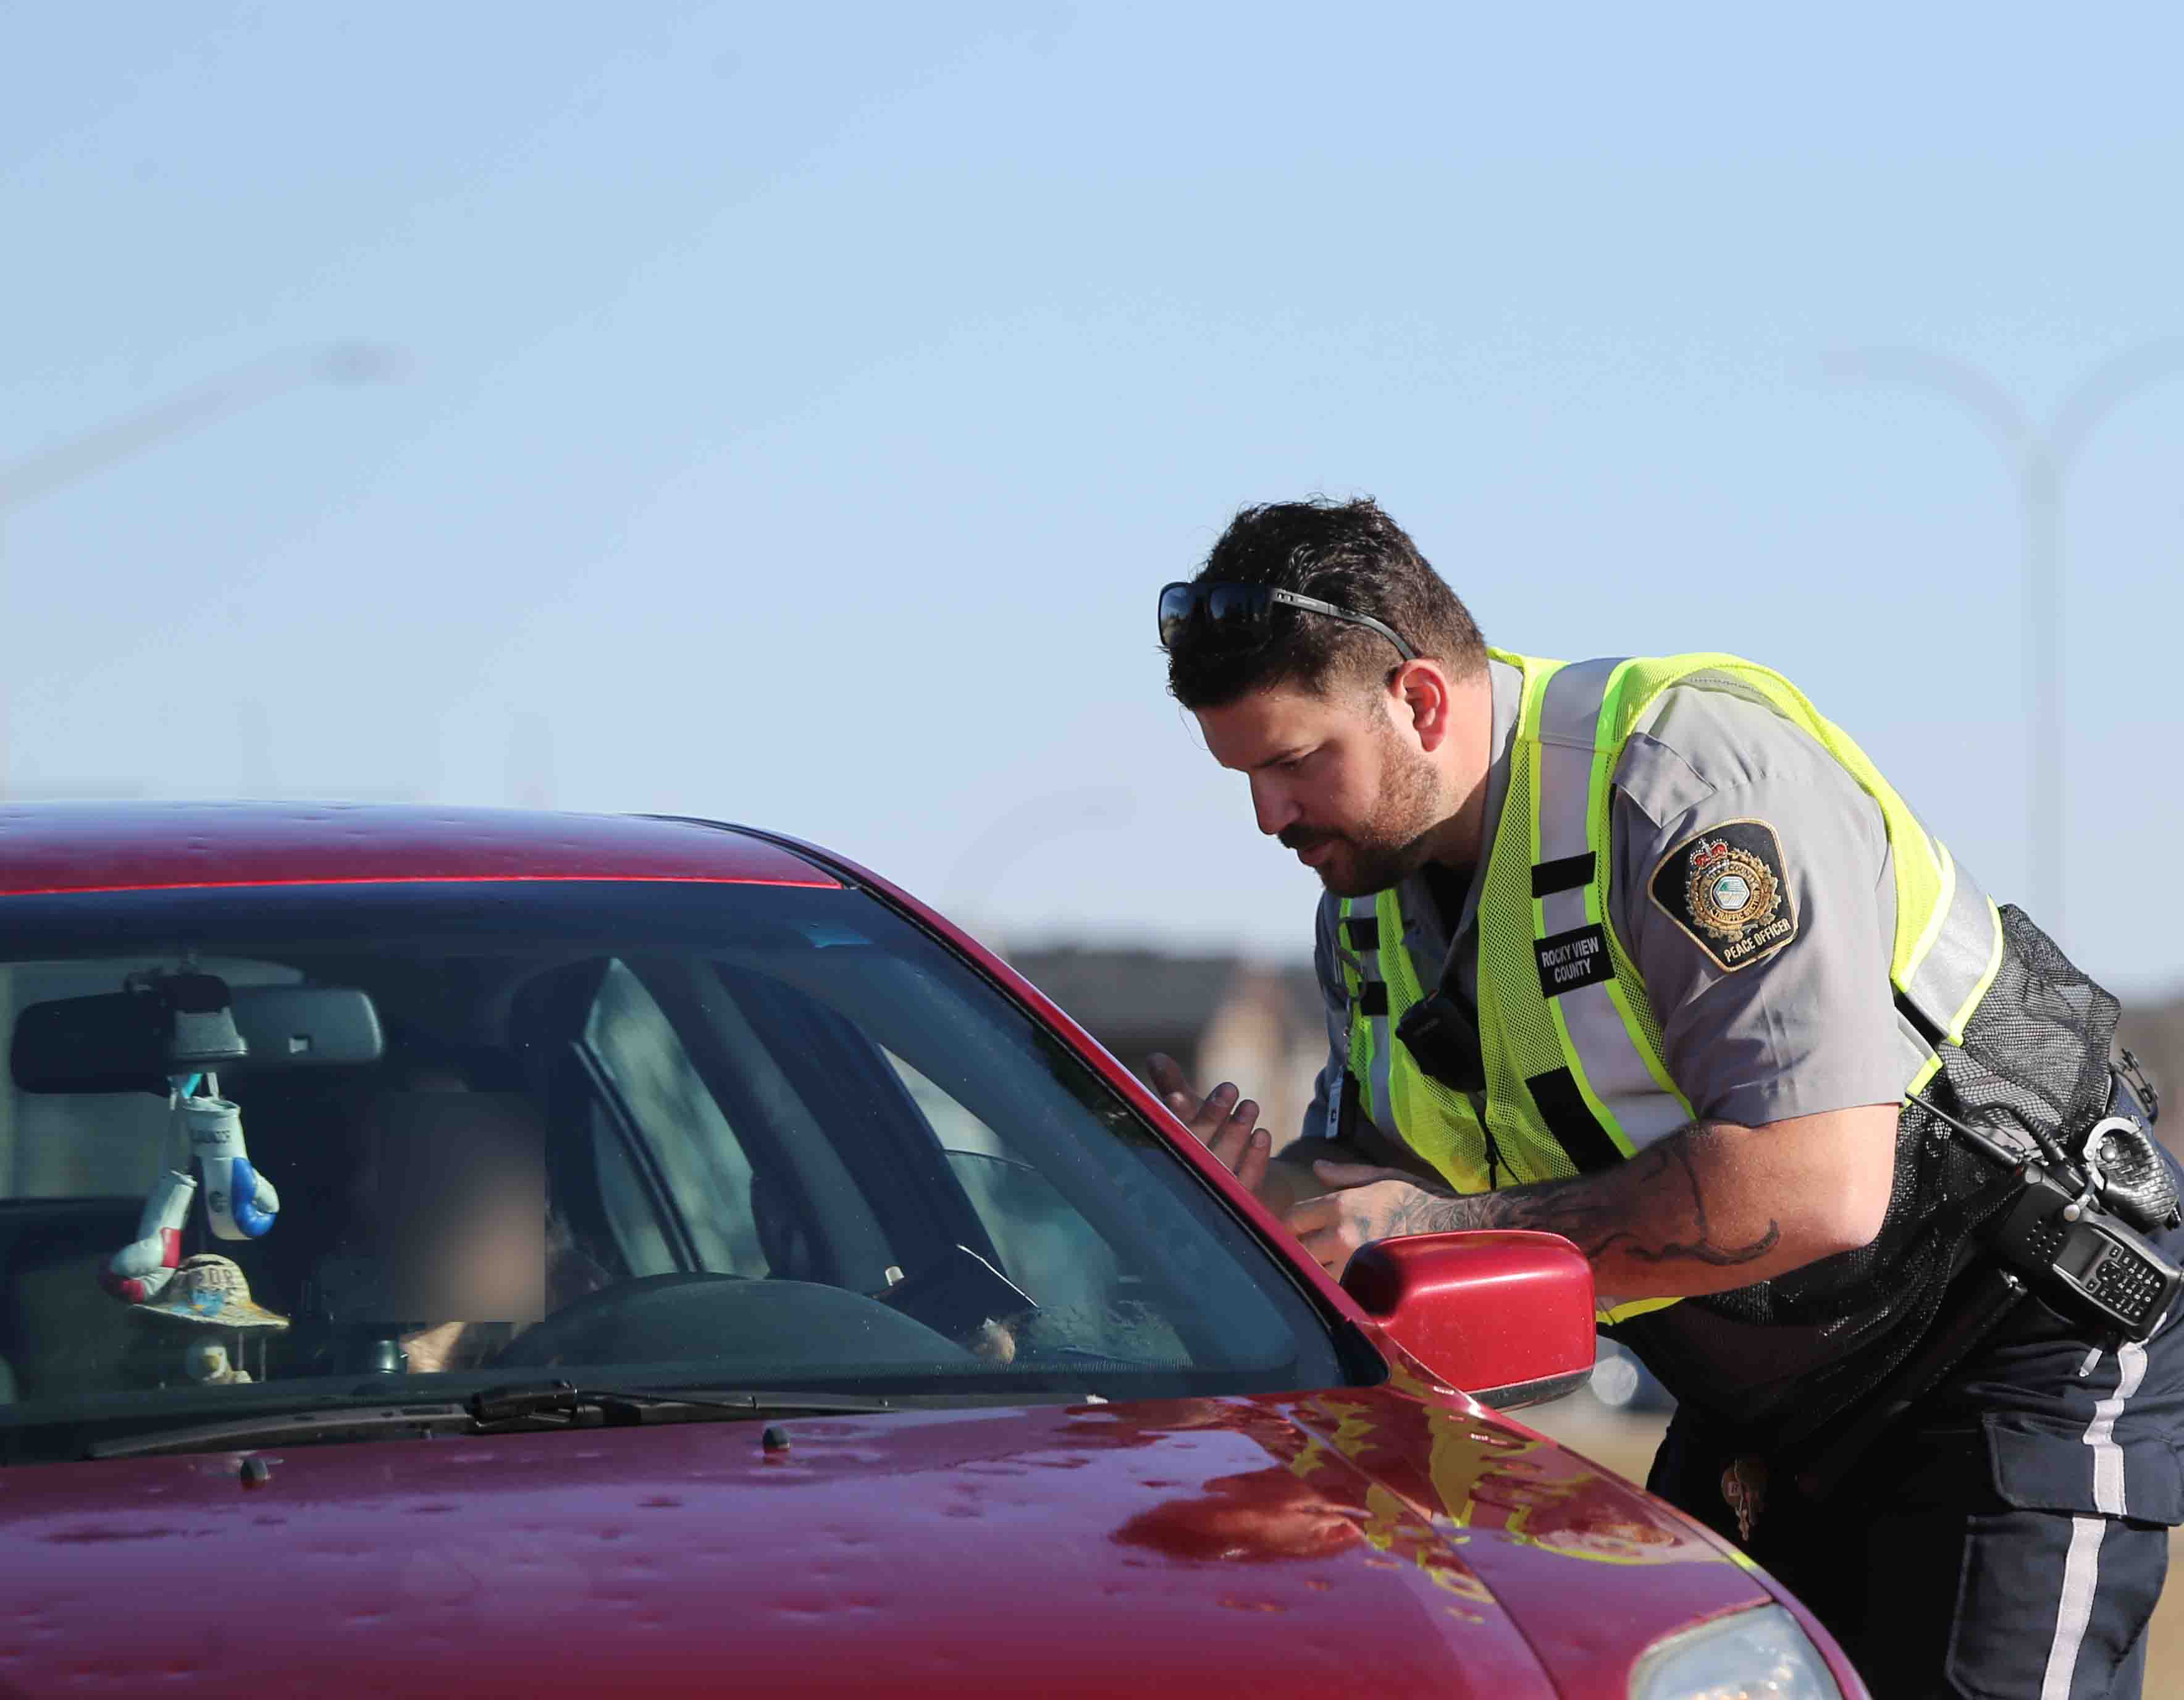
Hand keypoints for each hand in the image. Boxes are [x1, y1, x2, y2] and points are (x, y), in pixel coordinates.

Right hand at [1146, 1052, 1273, 1203]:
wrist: (1236, 1176)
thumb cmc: (1206, 1137)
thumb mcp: (1190, 1110)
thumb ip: (1171, 1084)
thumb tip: (1155, 1057)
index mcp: (1166, 1152)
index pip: (1167, 1133)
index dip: (1173, 1116)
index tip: (1177, 1095)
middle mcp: (1185, 1175)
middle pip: (1195, 1149)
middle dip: (1211, 1118)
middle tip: (1230, 1088)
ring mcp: (1212, 1194)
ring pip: (1221, 1165)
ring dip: (1236, 1134)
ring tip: (1250, 1105)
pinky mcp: (1239, 1206)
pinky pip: (1247, 1184)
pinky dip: (1255, 1159)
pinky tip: (1262, 1135)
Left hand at [1283, 1160, 1452, 1278]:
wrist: (1454, 1227)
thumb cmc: (1418, 1198)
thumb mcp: (1382, 1176)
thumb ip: (1344, 1174)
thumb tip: (1316, 1167)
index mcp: (1341, 1206)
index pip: (1292, 1218)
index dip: (1290, 1223)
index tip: (1298, 1227)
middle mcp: (1342, 1235)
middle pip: (1297, 1249)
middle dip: (1299, 1248)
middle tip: (1307, 1247)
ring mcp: (1355, 1264)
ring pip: (1314, 1273)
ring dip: (1315, 1270)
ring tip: (1324, 1264)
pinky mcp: (1370, 1286)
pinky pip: (1338, 1290)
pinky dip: (1335, 1286)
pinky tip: (1343, 1279)